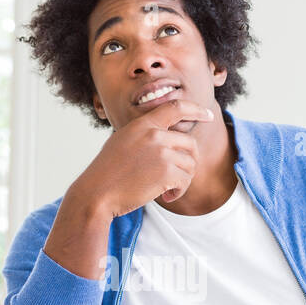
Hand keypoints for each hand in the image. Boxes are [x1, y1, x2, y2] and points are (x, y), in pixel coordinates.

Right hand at [76, 98, 214, 217]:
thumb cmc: (107, 173)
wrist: (97, 193)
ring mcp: (161, 152)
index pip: (175, 108)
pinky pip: (185, 180)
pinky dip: (179, 191)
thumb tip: (167, 139)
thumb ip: (145, 137)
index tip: (208, 116)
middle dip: (189, 162)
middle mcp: (154, 135)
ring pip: (190, 164)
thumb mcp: (123, 142)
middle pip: (190, 143)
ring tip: (167, 190)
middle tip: (179, 177)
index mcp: (143, 125)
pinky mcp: (166, 172)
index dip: (196, 110)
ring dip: (182, 180)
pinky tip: (166, 196)